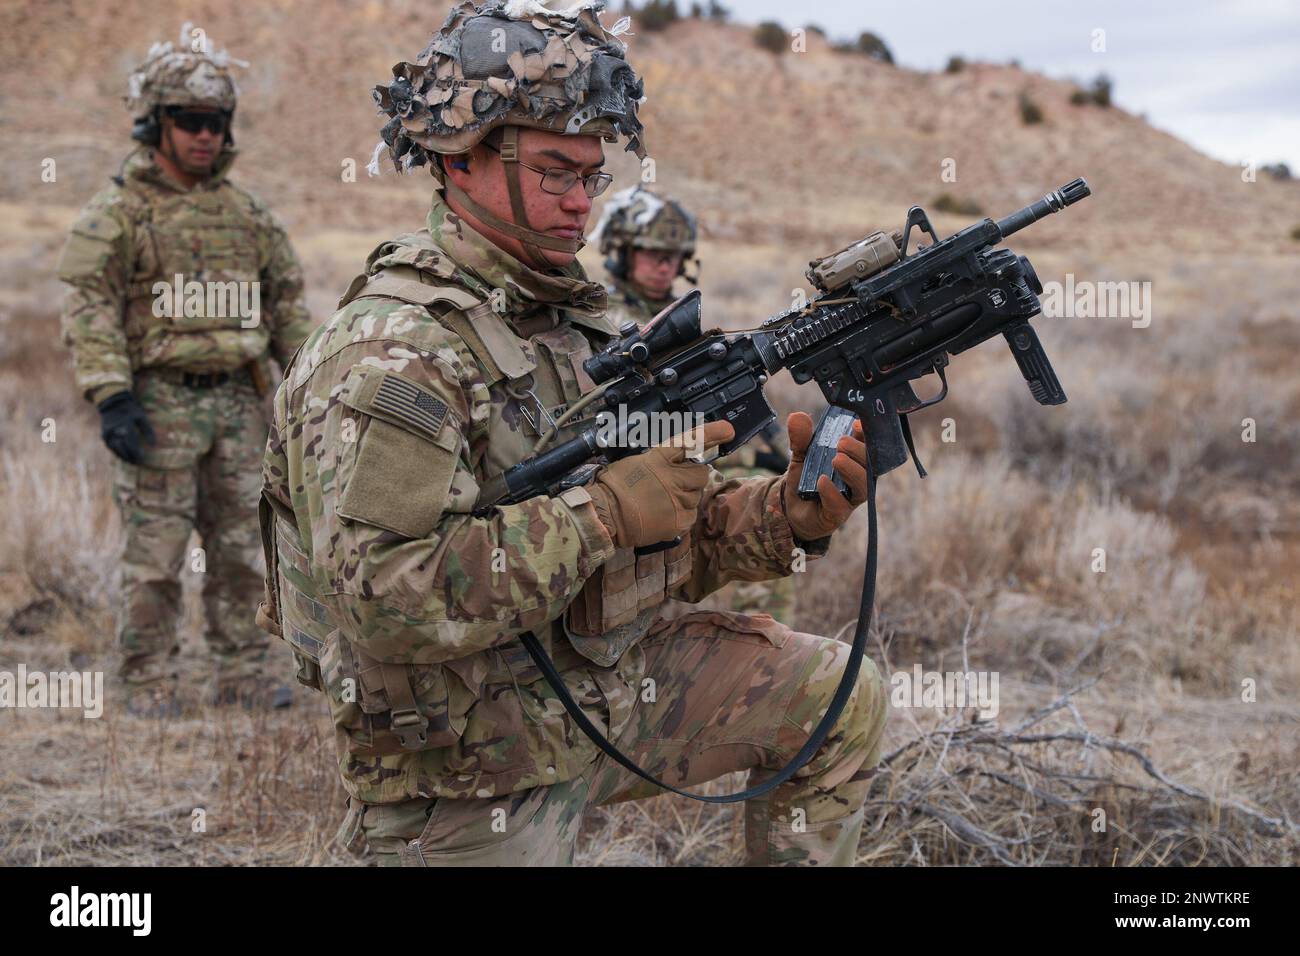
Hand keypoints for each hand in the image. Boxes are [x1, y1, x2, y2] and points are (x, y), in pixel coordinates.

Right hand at [97, 391, 155, 464]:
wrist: (112, 404)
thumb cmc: (130, 411)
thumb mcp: (141, 417)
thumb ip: (148, 431)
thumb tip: (154, 445)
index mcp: (125, 423)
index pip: (131, 441)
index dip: (136, 451)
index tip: (143, 459)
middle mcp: (114, 429)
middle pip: (122, 447)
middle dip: (130, 456)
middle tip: (138, 463)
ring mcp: (107, 433)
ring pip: (115, 449)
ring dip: (123, 457)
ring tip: (132, 463)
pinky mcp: (104, 436)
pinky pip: (111, 447)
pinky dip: (118, 453)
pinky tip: (125, 458)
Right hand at [588, 420, 734, 548]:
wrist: (605, 514)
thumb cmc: (614, 486)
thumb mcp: (636, 461)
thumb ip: (659, 459)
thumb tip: (676, 460)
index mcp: (659, 458)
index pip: (690, 441)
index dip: (711, 434)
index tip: (727, 430)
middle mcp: (672, 478)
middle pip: (701, 473)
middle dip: (692, 477)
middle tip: (675, 483)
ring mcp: (677, 500)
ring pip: (696, 496)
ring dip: (684, 498)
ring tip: (661, 501)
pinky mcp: (678, 521)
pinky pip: (690, 516)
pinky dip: (680, 516)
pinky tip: (662, 515)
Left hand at [781, 411, 868, 540]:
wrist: (791, 507)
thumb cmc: (805, 478)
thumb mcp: (801, 454)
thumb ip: (800, 437)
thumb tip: (797, 416)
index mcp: (854, 459)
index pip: (868, 444)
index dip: (867, 434)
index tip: (857, 424)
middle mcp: (857, 478)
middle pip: (870, 464)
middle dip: (858, 451)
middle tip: (842, 442)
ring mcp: (850, 497)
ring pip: (863, 485)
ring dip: (852, 470)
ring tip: (837, 459)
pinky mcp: (837, 513)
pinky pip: (840, 504)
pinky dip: (831, 492)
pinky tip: (821, 481)